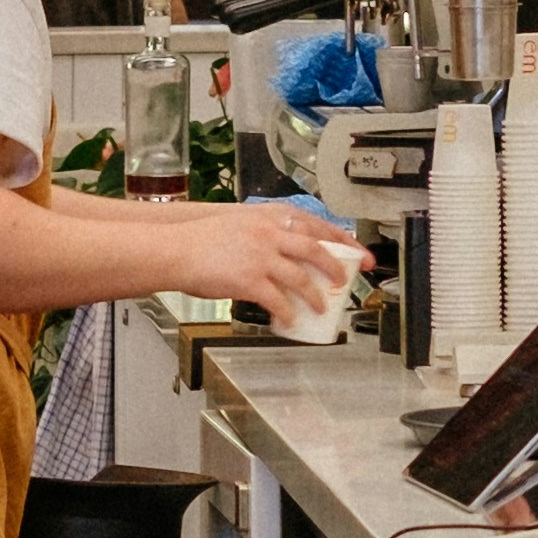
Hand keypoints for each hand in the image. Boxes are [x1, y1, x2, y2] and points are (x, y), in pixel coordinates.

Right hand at [206, 199, 365, 327]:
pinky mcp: (249, 280)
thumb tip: (288, 249)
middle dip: (338, 267)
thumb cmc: (203, 239)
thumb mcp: (241, 223)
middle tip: (347, 282)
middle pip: (317, 250)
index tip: (360, 253)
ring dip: (315, 296)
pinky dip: (288, 312)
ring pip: (301, 278)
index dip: (344, 240)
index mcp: (270, 217)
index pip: (318, 225)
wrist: (176, 249)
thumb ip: (267, 231)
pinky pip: (278, 300)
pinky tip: (291, 320)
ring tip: (322, 307)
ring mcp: (261, 257)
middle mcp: (270, 233)